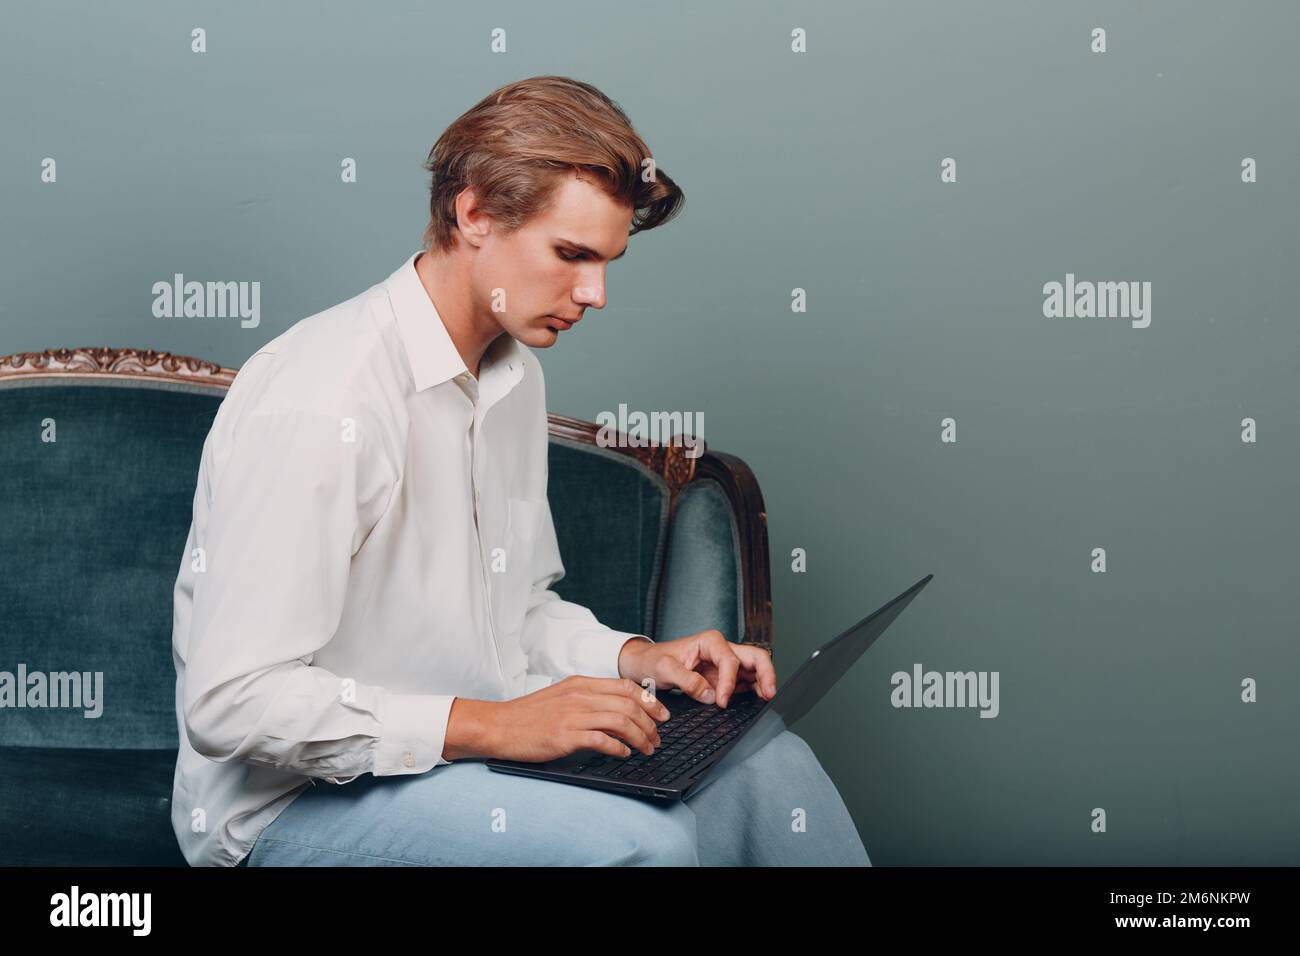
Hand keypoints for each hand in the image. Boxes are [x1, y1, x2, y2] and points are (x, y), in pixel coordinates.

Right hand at [472, 676, 670, 762]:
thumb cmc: (528, 715)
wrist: (498, 725)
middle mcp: (579, 696)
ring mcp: (573, 715)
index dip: (649, 700)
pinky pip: (602, 740)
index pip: (625, 686)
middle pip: (629, 704)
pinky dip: (619, 748)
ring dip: (640, 737)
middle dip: (650, 723)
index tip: (661, 714)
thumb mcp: (560, 697)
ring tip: (647, 749)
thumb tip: (616, 710)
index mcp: (580, 683)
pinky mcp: (565, 736)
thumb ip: (586, 699)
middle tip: (658, 738)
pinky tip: (624, 754)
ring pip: (621, 721)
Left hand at [617, 630, 775, 708]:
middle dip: (767, 674)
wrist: (645, 664)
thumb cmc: (654, 661)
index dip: (729, 682)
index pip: (730, 661)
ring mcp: (725, 664)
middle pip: (755, 657)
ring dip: (764, 684)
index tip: (721, 702)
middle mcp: (722, 650)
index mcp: (710, 642)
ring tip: (768, 701)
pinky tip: (758, 702)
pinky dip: (755, 691)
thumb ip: (687, 680)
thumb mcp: (664, 669)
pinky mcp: (725, 678)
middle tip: (770, 694)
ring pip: (755, 670)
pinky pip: (746, 683)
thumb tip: (710, 695)